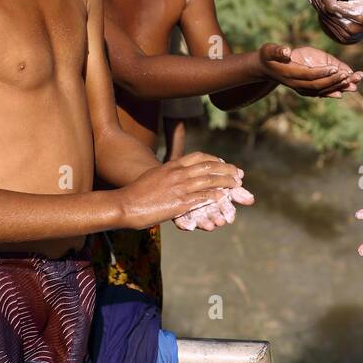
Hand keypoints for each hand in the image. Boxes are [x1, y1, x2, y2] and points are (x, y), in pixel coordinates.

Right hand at [118, 152, 245, 229]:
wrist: (124, 204)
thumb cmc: (136, 193)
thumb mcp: (154, 176)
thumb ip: (167, 173)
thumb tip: (176, 173)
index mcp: (171, 166)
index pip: (199, 157)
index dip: (215, 159)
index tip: (224, 162)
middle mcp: (177, 174)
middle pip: (209, 167)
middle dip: (227, 169)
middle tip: (238, 173)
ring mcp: (179, 188)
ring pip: (209, 181)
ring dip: (226, 182)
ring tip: (237, 185)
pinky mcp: (179, 203)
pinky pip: (202, 198)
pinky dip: (215, 196)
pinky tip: (223, 197)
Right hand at [258, 43, 362, 97]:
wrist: (265, 68)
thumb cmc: (267, 56)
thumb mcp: (269, 50)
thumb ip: (277, 51)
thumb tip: (286, 51)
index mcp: (290, 74)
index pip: (309, 75)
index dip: (322, 72)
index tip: (335, 68)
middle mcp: (297, 84)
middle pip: (318, 85)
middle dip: (335, 81)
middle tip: (349, 75)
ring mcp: (301, 88)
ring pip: (322, 90)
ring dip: (338, 87)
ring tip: (354, 82)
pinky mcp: (305, 89)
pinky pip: (321, 92)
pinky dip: (333, 91)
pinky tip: (345, 90)